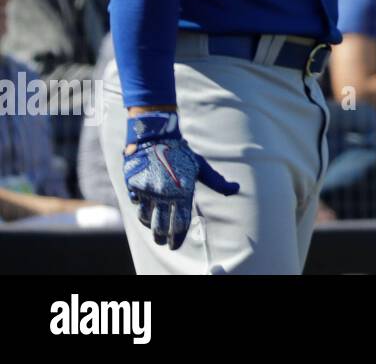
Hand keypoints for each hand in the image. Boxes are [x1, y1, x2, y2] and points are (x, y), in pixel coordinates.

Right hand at [123, 112, 238, 249]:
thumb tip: (236, 189)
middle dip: (162, 237)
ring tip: (154, 231)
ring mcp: (147, 189)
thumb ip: (217, 182)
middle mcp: (164, 193)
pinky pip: (136, 203)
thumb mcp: (200, 167)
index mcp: (182, 191)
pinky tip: (144, 210)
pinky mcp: (133, 185)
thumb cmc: (181, 153)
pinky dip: (140, 208)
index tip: (175, 244)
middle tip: (163, 242)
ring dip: (149, 225)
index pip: (179, 222)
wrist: (155, 136)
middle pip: (160, 225)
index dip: (177, 236)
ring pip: (145, 217)